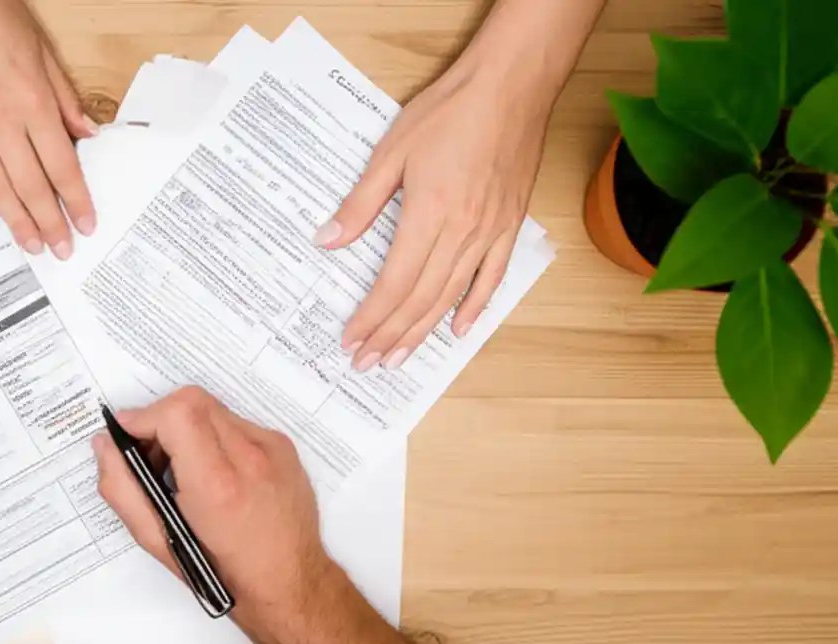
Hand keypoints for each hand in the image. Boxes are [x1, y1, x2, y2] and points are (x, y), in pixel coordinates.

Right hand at [0, 0, 96, 258]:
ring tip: (30, 244)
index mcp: (30, 100)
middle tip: (60, 249)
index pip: (61, 165)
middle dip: (49, 222)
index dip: (76, 200)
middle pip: (30, 184)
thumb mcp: (40, 47)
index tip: (86, 224)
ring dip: (15, 220)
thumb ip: (64, 96)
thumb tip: (87, 133)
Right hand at [92, 387, 336, 629]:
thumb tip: (104, 447)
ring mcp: (272, 449)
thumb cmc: (226, 575)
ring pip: (213, 409)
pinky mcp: (283, 447)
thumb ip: (123, 489)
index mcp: (218, 486)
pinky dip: (213, 438)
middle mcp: (251, 459)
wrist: (289, 585)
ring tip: (181, 469)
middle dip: (160, 420)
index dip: (144, 416)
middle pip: (192, 402)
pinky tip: (212, 472)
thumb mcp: (160, 542)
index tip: (128, 434)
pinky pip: (236, 423)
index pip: (177, 413)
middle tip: (150, 455)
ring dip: (187, 428)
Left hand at [319, 61, 548, 370]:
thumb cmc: (450, 112)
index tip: (352, 339)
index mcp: (429, 215)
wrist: (510, 86)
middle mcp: (462, 232)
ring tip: (399, 357)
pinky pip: (491, 278)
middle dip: (390, 335)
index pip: (394, 283)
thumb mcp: (391, 152)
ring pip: (451, 296)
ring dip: (422, 331)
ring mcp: (490, 232)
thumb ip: (360, 203)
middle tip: (367, 362)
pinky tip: (456, 329)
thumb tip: (328, 241)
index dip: (371, 317)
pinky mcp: (509, 225)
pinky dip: (473, 307)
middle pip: (420, 299)